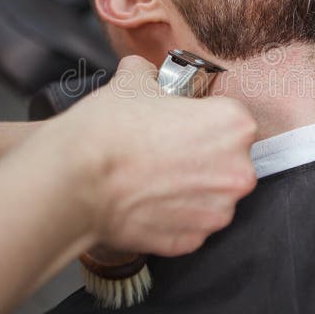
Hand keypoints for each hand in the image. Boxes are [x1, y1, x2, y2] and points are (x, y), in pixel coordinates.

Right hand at [39, 55, 257, 256]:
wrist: (77, 179)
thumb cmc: (109, 129)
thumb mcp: (132, 81)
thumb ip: (149, 74)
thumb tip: (144, 72)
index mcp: (234, 126)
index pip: (231, 119)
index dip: (202, 120)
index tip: (182, 125)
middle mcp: (237, 171)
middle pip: (228, 160)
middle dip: (202, 157)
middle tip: (165, 151)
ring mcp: (217, 212)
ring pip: (212, 196)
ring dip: (190, 188)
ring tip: (153, 178)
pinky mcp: (193, 241)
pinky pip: (190, 224)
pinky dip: (173, 216)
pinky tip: (147, 201)